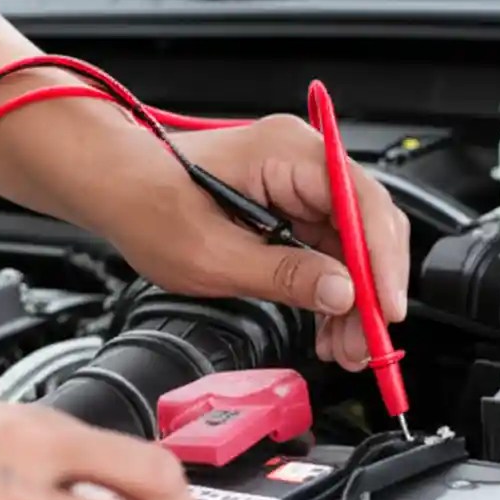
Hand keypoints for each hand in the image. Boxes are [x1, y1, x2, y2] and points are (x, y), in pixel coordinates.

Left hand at [103, 115, 410, 371]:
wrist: (114, 186)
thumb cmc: (147, 202)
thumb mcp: (213, 255)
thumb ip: (284, 275)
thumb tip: (342, 294)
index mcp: (287, 152)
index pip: (362, 204)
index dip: (382, 262)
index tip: (385, 310)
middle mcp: (302, 159)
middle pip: (366, 226)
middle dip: (370, 290)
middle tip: (366, 344)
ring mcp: (297, 182)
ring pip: (351, 245)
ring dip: (352, 298)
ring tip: (346, 347)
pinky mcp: (290, 205)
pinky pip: (327, 249)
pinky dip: (330, 289)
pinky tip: (328, 325)